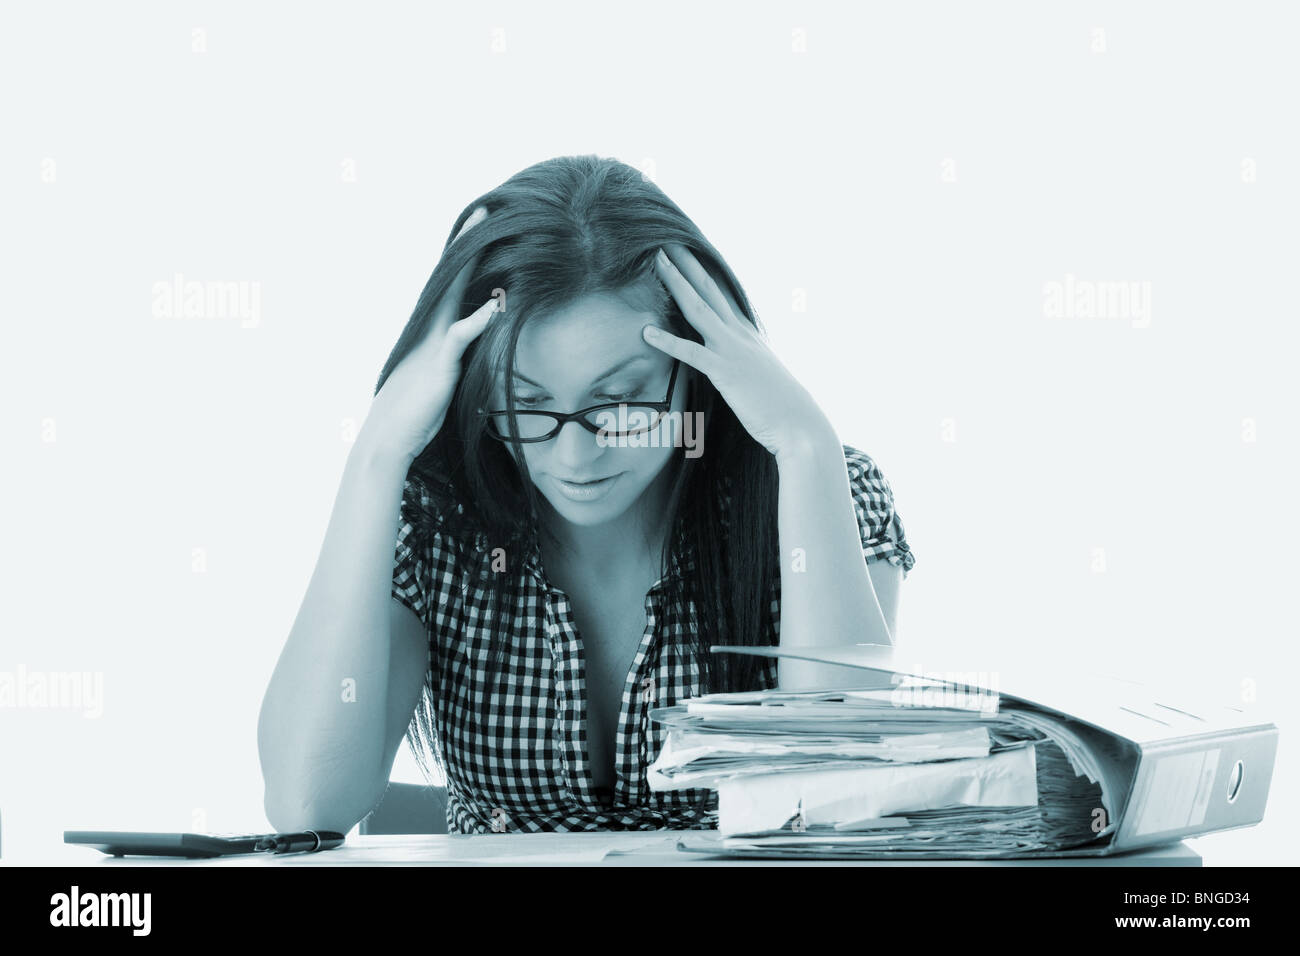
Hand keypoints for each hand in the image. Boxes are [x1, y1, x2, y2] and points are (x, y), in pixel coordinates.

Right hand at [361, 206, 498, 463]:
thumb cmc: (414, 415)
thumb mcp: (441, 380)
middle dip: (468, 243)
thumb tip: (475, 350)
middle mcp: (430, 330)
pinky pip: (459, 338)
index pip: (452, 286)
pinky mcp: (438, 366)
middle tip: (484, 210)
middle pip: (451, 277)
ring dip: (472, 266)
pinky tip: (496, 307)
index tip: (483, 228)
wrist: (388, 440)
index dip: (467, 258)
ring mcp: (433, 345)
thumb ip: (457, 360)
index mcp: (432, 332)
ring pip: (454, 295)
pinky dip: (478, 321)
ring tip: (490, 235)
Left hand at [643, 244, 834, 459]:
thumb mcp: (760, 375)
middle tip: (663, 239)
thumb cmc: (779, 406)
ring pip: (698, 309)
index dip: (700, 271)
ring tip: (654, 262)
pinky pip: (692, 353)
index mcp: (745, 334)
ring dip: (675, 284)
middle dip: (684, 263)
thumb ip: (743, 361)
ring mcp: (732, 351)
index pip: (719, 294)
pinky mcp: (726, 372)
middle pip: (707, 290)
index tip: (683, 251)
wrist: (799, 425)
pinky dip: (668, 341)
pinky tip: (647, 332)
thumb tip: (730, 361)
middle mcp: (739, 334)